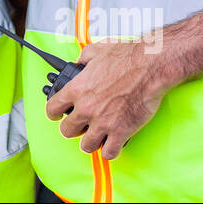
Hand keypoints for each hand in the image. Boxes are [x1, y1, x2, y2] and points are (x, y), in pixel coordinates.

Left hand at [45, 38, 174, 160]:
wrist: (149, 66)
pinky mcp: (121, 131)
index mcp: (77, 89)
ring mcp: (103, 122)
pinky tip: (111, 143)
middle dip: (72, 129)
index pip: (52, 109)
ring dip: (90, 142)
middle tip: (80, 126)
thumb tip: (79, 63)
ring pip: (86, 146)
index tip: (57, 115)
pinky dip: (110, 151)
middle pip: (67, 131)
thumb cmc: (127, 57)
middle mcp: (86, 108)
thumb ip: (82, 59)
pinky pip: (109, 153)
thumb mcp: (95, 51)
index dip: (54, 113)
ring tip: (95, 137)